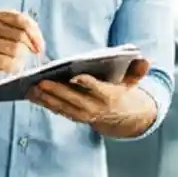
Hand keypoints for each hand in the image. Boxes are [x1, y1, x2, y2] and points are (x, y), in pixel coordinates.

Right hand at [0, 10, 45, 87]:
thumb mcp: (7, 34)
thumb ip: (24, 32)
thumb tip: (38, 44)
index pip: (21, 20)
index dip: (35, 34)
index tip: (40, 46)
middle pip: (20, 35)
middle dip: (29, 48)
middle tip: (30, 55)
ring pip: (15, 49)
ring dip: (19, 59)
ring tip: (13, 61)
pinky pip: (7, 62)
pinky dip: (12, 67)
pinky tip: (7, 67)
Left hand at [27, 58, 150, 124]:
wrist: (121, 117)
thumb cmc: (122, 91)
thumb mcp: (132, 82)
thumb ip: (137, 71)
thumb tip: (146, 59)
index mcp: (108, 96)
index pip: (96, 88)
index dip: (86, 83)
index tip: (75, 76)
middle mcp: (94, 108)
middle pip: (73, 99)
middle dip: (57, 91)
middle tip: (42, 81)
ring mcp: (82, 114)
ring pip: (62, 107)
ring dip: (46, 98)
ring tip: (31, 88)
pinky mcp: (73, 116)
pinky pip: (57, 110)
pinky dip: (44, 103)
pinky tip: (31, 95)